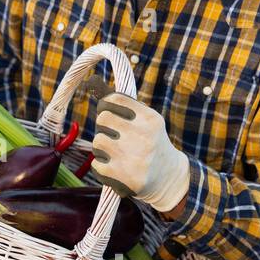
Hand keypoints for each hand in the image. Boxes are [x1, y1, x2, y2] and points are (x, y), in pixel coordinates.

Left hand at [88, 92, 189, 213]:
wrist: (168, 178)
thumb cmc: (150, 143)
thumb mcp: (145, 121)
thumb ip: (121, 103)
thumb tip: (91, 80)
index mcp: (150, 119)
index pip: (114, 99)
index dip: (106, 105)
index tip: (111, 114)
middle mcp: (144, 136)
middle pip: (102, 119)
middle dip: (105, 127)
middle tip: (115, 136)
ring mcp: (134, 157)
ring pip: (98, 141)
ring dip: (102, 148)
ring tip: (117, 153)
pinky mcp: (123, 176)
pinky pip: (95, 163)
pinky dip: (102, 165)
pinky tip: (117, 167)